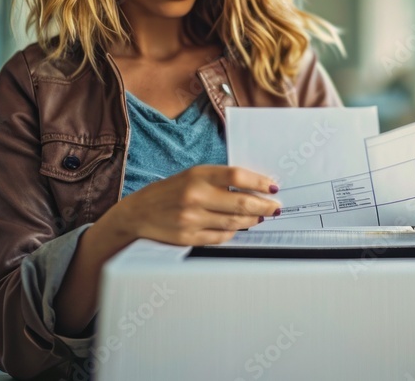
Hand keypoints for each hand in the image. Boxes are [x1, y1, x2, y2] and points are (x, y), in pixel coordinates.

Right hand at [98, 165, 280, 246]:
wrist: (138, 213)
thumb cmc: (169, 192)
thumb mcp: (191, 176)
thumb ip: (219, 180)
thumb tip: (253, 187)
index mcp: (197, 175)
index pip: (237, 176)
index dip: (259, 182)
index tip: (273, 186)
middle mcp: (194, 196)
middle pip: (240, 202)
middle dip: (264, 205)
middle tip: (276, 206)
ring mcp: (191, 219)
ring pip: (234, 222)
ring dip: (252, 220)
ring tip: (261, 216)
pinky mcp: (189, 238)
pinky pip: (221, 237)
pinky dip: (233, 232)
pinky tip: (239, 227)